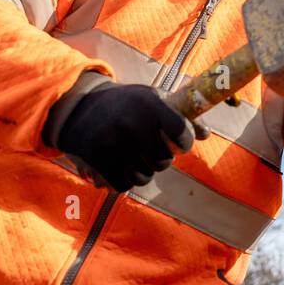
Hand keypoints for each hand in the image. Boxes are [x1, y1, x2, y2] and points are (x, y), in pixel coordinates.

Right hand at [56, 83, 198, 190]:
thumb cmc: (125, 104)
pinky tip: (118, 164)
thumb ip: (180, 116)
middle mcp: (132, 123)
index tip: (178, 143)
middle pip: (163, 161)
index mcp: (149, 103)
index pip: (181, 132)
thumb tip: (205, 134)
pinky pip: (124, 185)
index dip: (184, 142)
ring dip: (142, 171)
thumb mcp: (151, 99)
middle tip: (149, 149)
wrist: (78, 108)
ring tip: (132, 155)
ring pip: (144, 176)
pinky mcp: (98, 161)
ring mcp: (113, 143)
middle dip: (160, 158)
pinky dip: (124, 180)